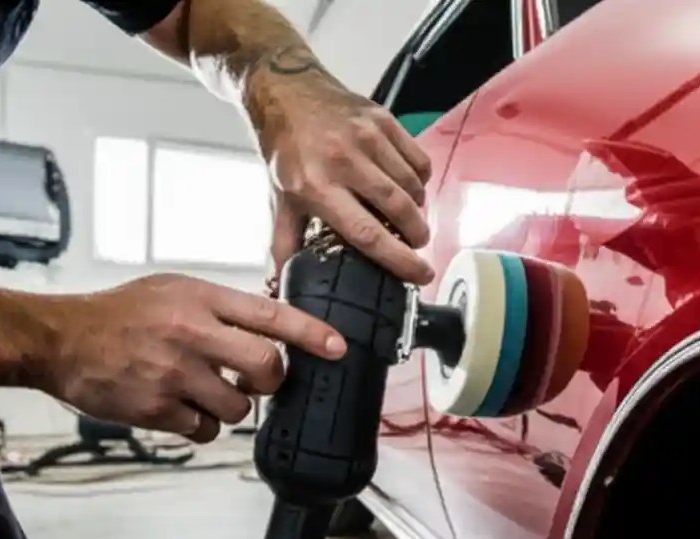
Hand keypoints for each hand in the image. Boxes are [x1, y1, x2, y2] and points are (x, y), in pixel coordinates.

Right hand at [42, 274, 346, 442]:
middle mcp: (192, 335)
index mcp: (201, 300)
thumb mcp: (176, 290)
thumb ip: (223, 307)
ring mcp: (174, 374)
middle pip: (267, 367)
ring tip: (205, 390)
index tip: (338, 347)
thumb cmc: (120, 314)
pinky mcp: (156, 408)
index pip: (271, 315)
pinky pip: (204, 429)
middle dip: (272, 381)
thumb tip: (271, 326)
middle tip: (258, 379)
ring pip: (239, 407)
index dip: (312, 333)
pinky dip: (201, 425)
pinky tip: (182, 406)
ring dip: (232, 406)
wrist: (60, 339)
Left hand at [250, 60, 434, 286]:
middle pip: (398, 209)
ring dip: (418, 208)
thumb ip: (284, 245)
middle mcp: (343, 160)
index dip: (399, 260)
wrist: (285, 90)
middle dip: (416, 234)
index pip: (368, 233)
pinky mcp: (383, 120)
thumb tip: (282, 286)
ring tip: (410, 216)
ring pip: (412, 185)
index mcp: (316, 186)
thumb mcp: (279, 199)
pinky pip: (418, 160)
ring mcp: (367, 136)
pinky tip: (409, 185)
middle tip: (416, 244)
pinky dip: (420, 179)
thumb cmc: (285, 149)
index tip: (421, 274)